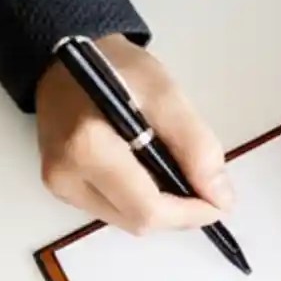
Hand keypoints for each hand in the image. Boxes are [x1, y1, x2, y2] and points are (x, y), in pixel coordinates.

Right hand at [35, 34, 232, 233]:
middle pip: (138, 221)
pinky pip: (112, 210)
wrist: (67, 59)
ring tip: (175, 173)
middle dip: (178, 212)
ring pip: (126, 221)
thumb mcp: (166, 95)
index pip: (147, 208)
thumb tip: (220, 197)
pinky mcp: (61, 189)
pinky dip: (140, 200)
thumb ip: (197, 146)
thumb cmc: (116, 69)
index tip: (218, 202)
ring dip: (160, 207)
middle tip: (202, 187)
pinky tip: (149, 172)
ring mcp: (60, 186)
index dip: (189, 214)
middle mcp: (66, 175)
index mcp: (88, 148)